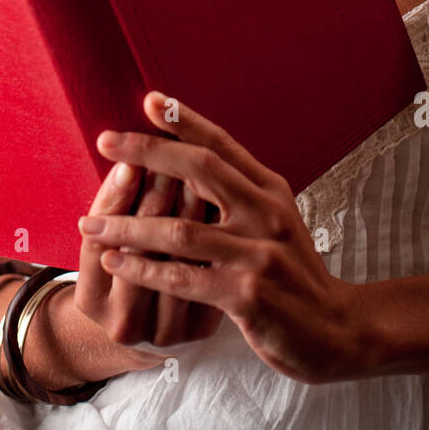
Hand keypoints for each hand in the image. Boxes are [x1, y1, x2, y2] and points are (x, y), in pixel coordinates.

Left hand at [78, 92, 369, 385]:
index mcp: (270, 190)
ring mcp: (258, 253)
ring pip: (179, 230)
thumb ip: (239, 192)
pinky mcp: (248, 294)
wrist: (338, 330)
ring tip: (90, 224)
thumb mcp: (275, 221)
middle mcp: (266, 212)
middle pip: (200, 168)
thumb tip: (188, 157)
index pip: (222, 145)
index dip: (186, 120)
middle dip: (148, 151)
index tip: (150, 100)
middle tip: (105, 140)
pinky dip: (143, 269)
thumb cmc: (293, 273)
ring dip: (128, 225)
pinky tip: (115, 262)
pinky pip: (183, 277)